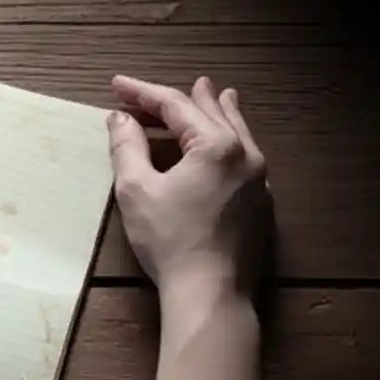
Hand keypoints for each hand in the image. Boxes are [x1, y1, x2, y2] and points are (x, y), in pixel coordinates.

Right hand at [106, 75, 269, 303]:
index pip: (175, 106)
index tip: (117, 85)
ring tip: (220, 93)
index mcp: (216, 145)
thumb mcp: (136, 190)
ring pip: (238, 133)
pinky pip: (247, 158)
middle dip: (186, 97)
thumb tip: (120, 118)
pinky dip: (232, 141)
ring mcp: (260, 180)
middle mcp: (245, 155)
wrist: (211, 293)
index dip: (143, 93)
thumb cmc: (170, 240)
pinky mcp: (262, 204)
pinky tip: (231, 145)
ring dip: (220, 112)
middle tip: (168, 85)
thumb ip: (127, 147)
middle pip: (212, 113)